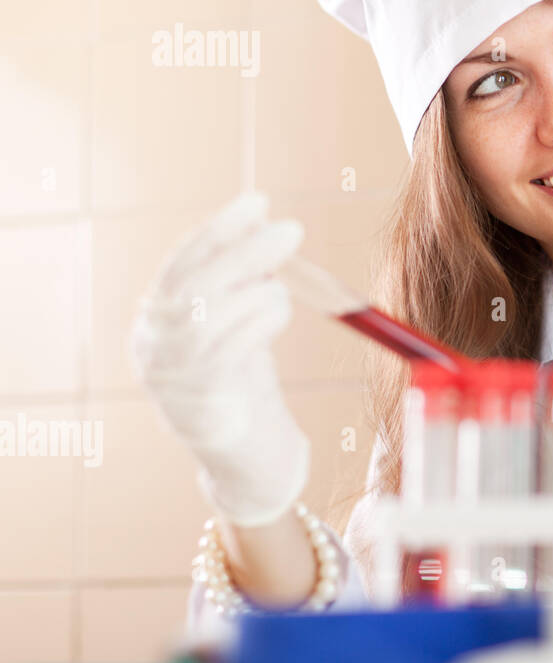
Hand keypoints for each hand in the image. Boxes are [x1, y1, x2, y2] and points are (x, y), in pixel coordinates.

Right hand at [130, 191, 310, 526]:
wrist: (248, 462)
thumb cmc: (248, 385)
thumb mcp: (241, 323)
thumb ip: (245, 283)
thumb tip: (268, 227)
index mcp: (157, 321)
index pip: (181, 264)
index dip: (219, 230)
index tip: (258, 201)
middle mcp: (152, 348)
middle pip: (190, 286)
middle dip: (242, 251)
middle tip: (290, 229)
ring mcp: (170, 381)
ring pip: (203, 317)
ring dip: (254, 291)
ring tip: (282, 291)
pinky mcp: (199, 407)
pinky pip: (224, 352)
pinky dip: (256, 321)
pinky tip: (277, 311)